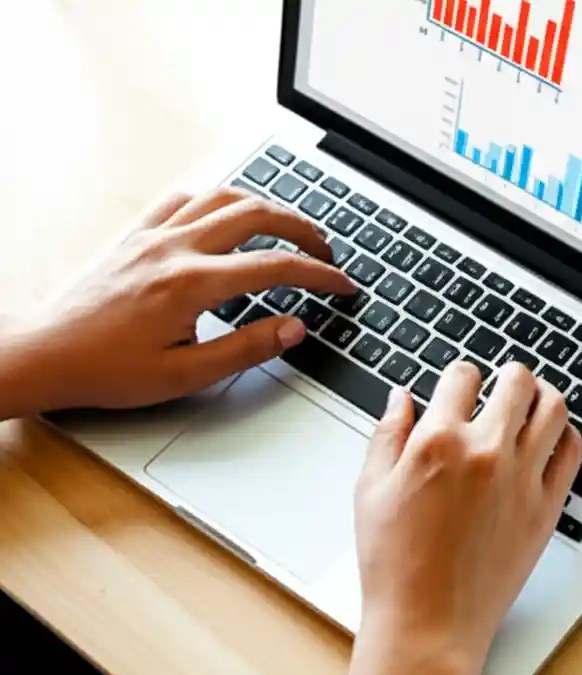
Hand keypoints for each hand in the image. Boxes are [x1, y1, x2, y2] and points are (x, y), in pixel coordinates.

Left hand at [0, 190, 355, 416]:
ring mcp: (153, 235)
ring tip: (288, 228)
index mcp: (192, 284)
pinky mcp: (135, 235)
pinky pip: (183, 199)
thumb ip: (246, 349)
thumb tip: (293, 328)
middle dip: (304, 229)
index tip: (342, 285)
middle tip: (325, 253)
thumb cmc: (105, 369)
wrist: (43, 354)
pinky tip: (226, 219)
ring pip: (224, 197)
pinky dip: (216, 202)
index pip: (276, 266)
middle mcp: (175, 248)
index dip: (320, 275)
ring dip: (266, 207)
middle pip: (258, 214)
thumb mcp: (184, 375)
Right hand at [343, 362, 581, 674]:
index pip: (462, 376)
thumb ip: (388, 435)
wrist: (429, 623)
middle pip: (516, 381)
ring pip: (553, 409)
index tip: (461, 383)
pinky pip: (570, 454)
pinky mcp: (546, 508)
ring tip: (534, 400)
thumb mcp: (371, 490)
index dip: (460, 375)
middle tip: (505, 382)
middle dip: (509, 375)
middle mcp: (485, 452)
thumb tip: (401, 397)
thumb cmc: (394, 565)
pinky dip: (565, 435)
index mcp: (438, 442)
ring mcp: (522, 479)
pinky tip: (554, 437)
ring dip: (543, 395)